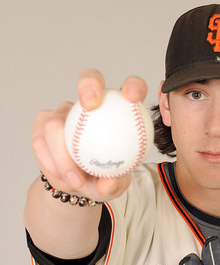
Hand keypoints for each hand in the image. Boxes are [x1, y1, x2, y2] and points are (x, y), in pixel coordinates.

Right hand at [31, 69, 147, 200]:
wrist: (77, 185)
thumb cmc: (102, 178)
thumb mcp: (114, 185)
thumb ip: (115, 183)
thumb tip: (109, 183)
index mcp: (118, 110)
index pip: (129, 88)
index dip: (133, 85)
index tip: (133, 98)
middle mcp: (88, 104)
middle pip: (88, 79)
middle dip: (89, 85)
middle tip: (90, 105)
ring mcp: (63, 112)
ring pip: (56, 123)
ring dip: (63, 155)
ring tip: (76, 180)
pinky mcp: (41, 125)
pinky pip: (42, 143)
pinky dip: (53, 164)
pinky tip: (63, 179)